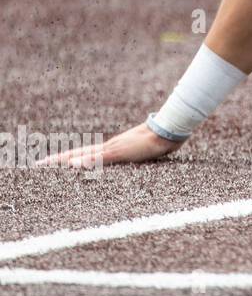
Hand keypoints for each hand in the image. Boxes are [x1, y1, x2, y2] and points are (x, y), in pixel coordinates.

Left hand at [32, 122, 182, 168]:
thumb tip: (134, 156)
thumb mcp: (144, 151)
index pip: (85, 153)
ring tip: (47, 164)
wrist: (169, 130)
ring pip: (85, 155)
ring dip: (66, 160)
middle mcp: (109, 147)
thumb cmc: (160, 140)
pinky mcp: (120, 152)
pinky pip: (99, 158)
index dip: (69, 157)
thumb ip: (138, 154)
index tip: (52, 163)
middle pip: (79, 153)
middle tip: (39, 165)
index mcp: (112, 149)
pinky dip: (86, 161)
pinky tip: (74, 164)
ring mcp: (113, 149)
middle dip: (58, 159)